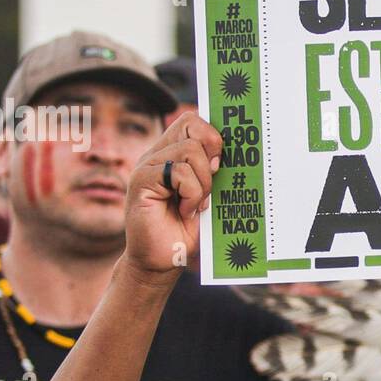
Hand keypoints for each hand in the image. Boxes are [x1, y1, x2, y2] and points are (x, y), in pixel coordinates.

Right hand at [121, 112, 222, 281]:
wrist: (164, 260)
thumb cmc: (188, 230)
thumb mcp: (209, 195)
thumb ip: (213, 170)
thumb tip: (239, 148)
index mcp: (173, 153)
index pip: (194, 120)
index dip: (213, 135)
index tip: (220, 165)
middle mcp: (158, 154)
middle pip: (192, 123)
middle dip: (212, 151)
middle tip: (212, 181)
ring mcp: (147, 166)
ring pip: (189, 149)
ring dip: (203, 182)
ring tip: (196, 205)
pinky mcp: (141, 182)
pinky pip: (178, 172)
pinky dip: (192, 194)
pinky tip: (186, 211)